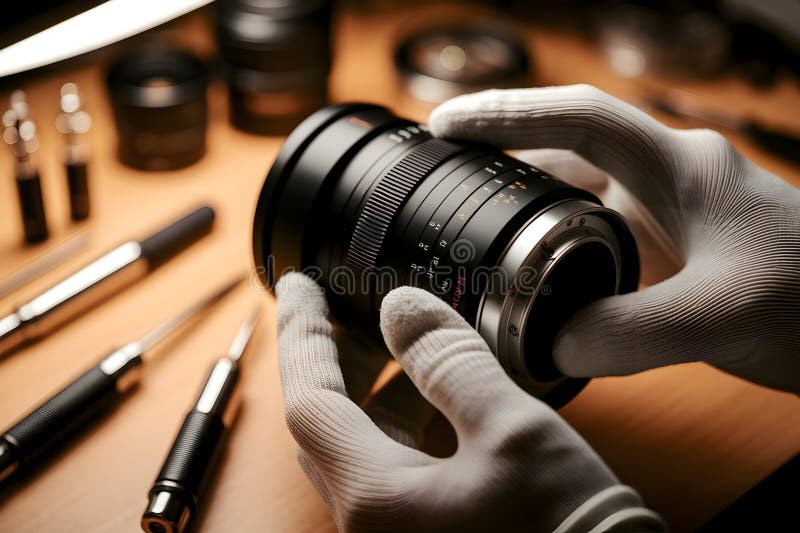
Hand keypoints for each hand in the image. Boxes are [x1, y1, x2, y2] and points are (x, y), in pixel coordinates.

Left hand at [276, 273, 663, 531]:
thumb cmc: (565, 530)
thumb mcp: (511, 431)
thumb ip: (450, 363)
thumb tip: (401, 308)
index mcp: (373, 495)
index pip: (308, 397)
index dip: (301, 332)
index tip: (298, 285)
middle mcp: (368, 519)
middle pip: (327, 420)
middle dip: (339, 354)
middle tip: (356, 304)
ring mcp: (392, 528)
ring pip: (360, 441)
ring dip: (375, 385)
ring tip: (404, 337)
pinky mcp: (422, 529)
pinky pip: (391, 463)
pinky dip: (405, 417)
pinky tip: (438, 391)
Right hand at [429, 85, 799, 393]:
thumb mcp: (723, 316)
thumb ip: (630, 331)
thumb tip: (549, 341)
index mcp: (678, 169)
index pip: (579, 118)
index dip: (508, 114)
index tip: (445, 123)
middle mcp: (669, 181)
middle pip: (568, 152)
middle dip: (503, 155)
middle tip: (442, 173)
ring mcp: (672, 214)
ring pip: (582, 195)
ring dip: (529, 205)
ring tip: (469, 221)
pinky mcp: (675, 248)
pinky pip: (599, 235)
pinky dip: (558, 247)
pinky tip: (534, 273)